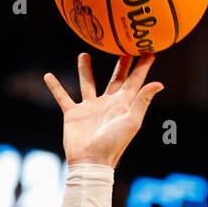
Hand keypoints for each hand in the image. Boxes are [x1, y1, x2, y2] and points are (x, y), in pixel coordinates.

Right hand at [44, 53, 162, 167]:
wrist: (91, 161)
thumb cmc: (113, 143)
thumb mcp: (131, 121)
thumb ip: (142, 101)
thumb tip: (159, 83)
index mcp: (123, 105)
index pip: (135, 81)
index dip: (143, 66)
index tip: (149, 50)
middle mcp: (107, 103)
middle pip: (116, 78)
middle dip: (121, 63)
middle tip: (123, 44)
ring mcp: (90, 108)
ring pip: (87, 83)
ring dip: (85, 69)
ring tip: (84, 53)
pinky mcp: (74, 114)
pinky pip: (63, 97)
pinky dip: (55, 87)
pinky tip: (48, 76)